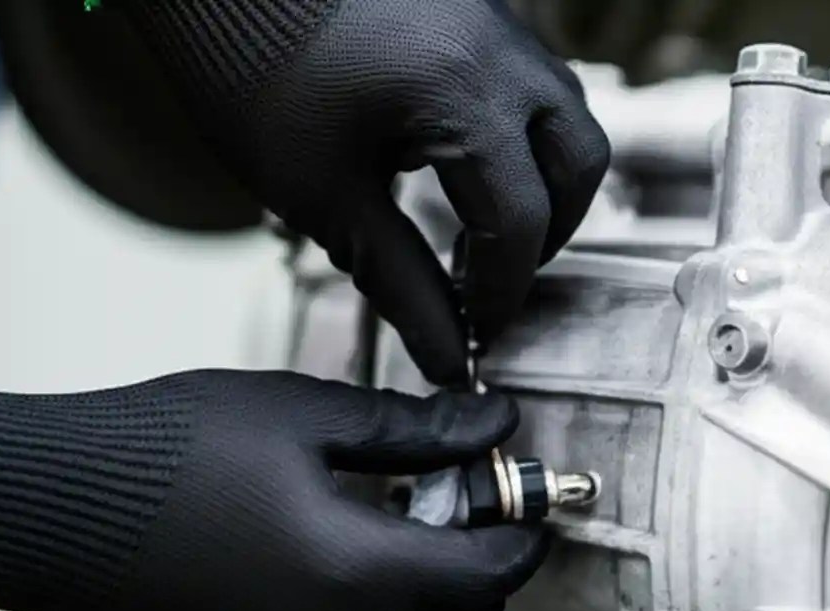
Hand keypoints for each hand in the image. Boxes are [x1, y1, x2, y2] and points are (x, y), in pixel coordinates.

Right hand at [0, 370, 548, 610]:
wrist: (58, 508)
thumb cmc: (169, 450)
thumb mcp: (308, 417)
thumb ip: (417, 432)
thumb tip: (493, 425)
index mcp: (364, 578)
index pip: (491, 572)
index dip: (521, 533)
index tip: (522, 504)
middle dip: (483, 587)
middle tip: (463, 527)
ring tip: (398, 551)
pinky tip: (339, 591)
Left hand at [118, 0, 610, 385]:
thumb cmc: (251, 75)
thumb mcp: (324, 196)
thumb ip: (399, 282)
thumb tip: (447, 356)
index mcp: (465, 95)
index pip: (522, 221)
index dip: (503, 292)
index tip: (477, 335)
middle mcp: (501, 49)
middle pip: (578, 163)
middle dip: (548, 234)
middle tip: (494, 281)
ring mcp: (494, 19)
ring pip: (566, 113)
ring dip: (542, 180)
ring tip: (481, 229)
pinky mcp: (474, 6)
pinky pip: (530, 78)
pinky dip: (520, 134)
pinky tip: (459, 162)